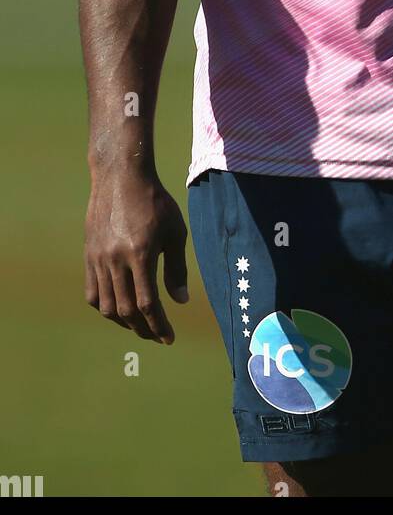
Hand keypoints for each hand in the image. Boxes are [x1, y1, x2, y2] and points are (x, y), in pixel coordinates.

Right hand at [85, 168, 188, 342]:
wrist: (121, 177)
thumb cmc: (155, 201)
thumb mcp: (175, 231)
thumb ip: (177, 268)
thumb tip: (181, 301)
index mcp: (140, 254)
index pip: (147, 304)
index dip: (158, 325)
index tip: (169, 337)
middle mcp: (115, 260)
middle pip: (126, 310)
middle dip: (143, 329)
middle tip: (157, 335)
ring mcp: (98, 259)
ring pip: (106, 306)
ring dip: (124, 322)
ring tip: (140, 325)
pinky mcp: (88, 255)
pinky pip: (92, 292)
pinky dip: (105, 307)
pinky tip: (119, 309)